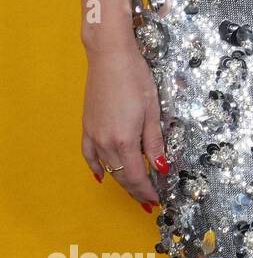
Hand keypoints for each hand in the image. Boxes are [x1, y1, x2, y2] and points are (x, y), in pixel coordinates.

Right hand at [82, 44, 166, 209]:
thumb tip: (160, 167)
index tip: (156, 199)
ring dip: (121, 181)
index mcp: (125, 140)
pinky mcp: (87, 126)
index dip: (147, 190)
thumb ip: (155, 142)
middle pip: (122, 175)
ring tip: (133, 190)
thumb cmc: (135, 78)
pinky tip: (101, 175)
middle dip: (136, 190)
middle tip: (148, 200)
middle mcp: (106, 143)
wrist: (110, 57)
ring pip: (108, 167)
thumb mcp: (152, 110)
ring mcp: (94, 135)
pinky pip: (89, 154)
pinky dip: (95, 167)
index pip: (137, 176)